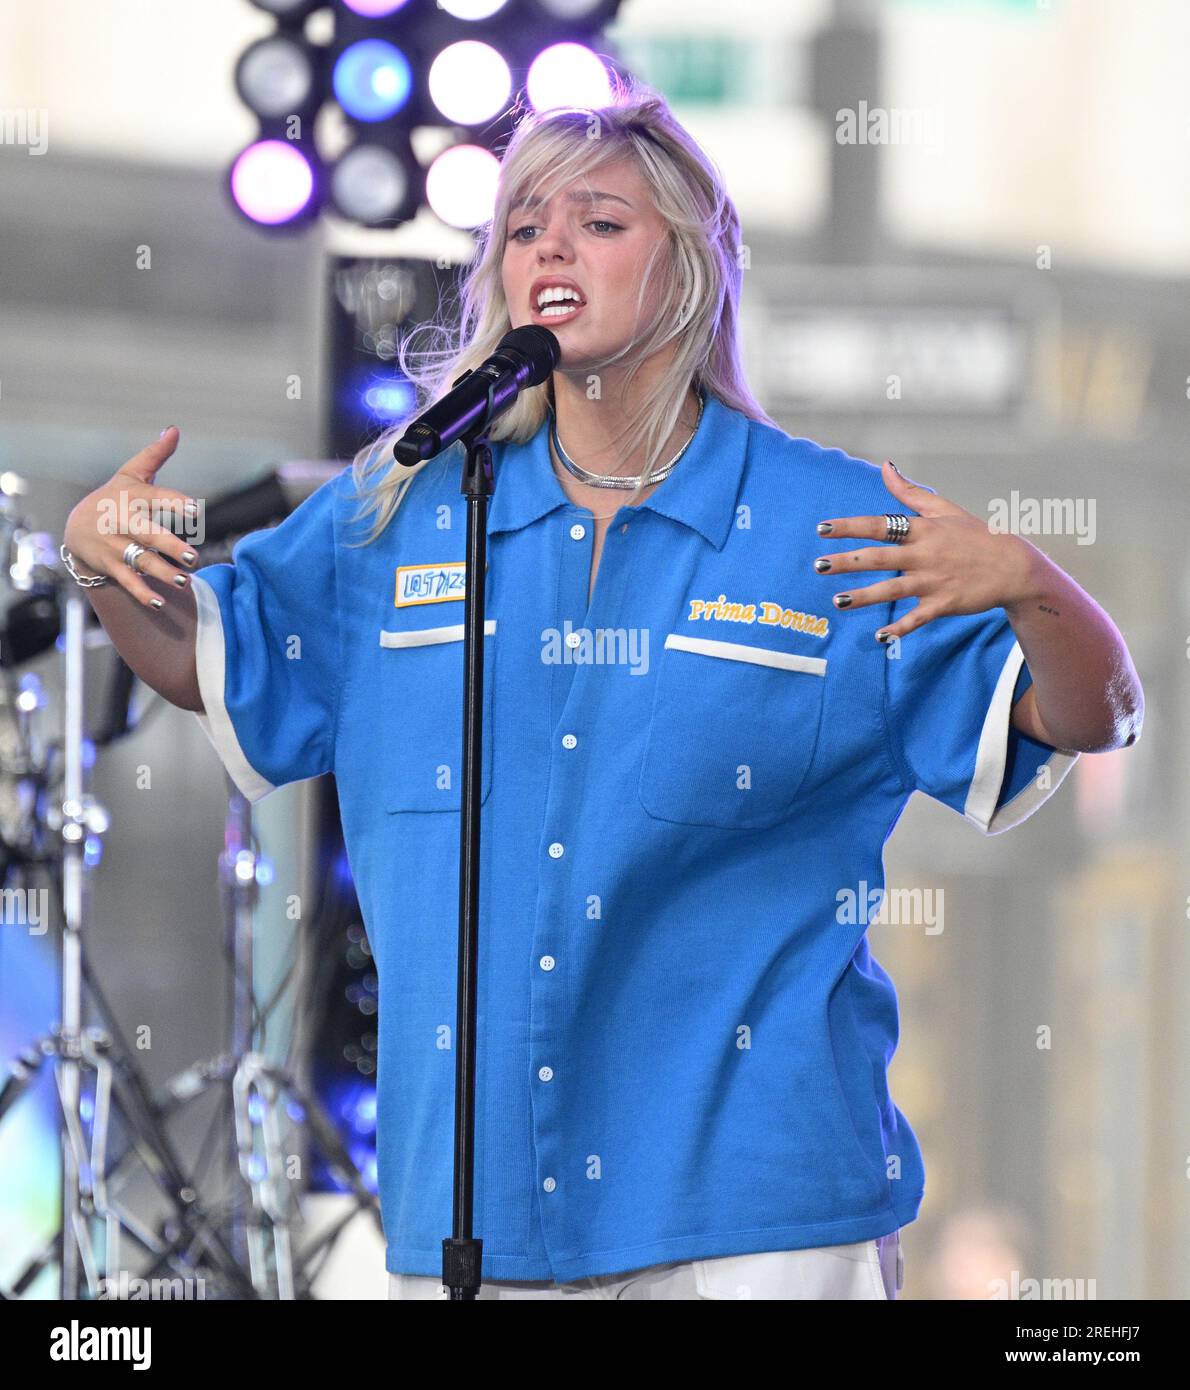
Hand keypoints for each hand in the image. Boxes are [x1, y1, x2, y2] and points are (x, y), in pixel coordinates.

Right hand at [63, 427, 201, 608]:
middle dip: (170, 546)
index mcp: (132, 497)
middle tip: (193, 557)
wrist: (76, 528)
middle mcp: (123, 522)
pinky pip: (127, 582)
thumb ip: (155, 455)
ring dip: (162, 573)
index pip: (156, 498)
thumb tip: (175, 429)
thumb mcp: (131, 475)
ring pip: (141, 561)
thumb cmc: (115, 498)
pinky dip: (143, 594)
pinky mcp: (110, 566)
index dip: (174, 503)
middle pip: (148, 535)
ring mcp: (115, 546)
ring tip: (185, 581)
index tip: (194, 510)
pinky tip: (161, 603)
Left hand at [813, 460, 1037, 641]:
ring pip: (892, 589)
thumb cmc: (976, 535)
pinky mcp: (944, 604)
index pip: (879, 525)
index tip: (822, 529)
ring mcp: (934, 581)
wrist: (1015, 566)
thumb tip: (884, 467)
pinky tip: (880, 636)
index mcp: (923, 530)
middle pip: (879, 557)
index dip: (849, 527)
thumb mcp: (944, 509)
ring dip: (864, 596)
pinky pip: (917, 618)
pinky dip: (900, 628)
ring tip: (837, 601)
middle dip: (847, 562)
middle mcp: (925, 554)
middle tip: (818, 566)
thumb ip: (909, 492)